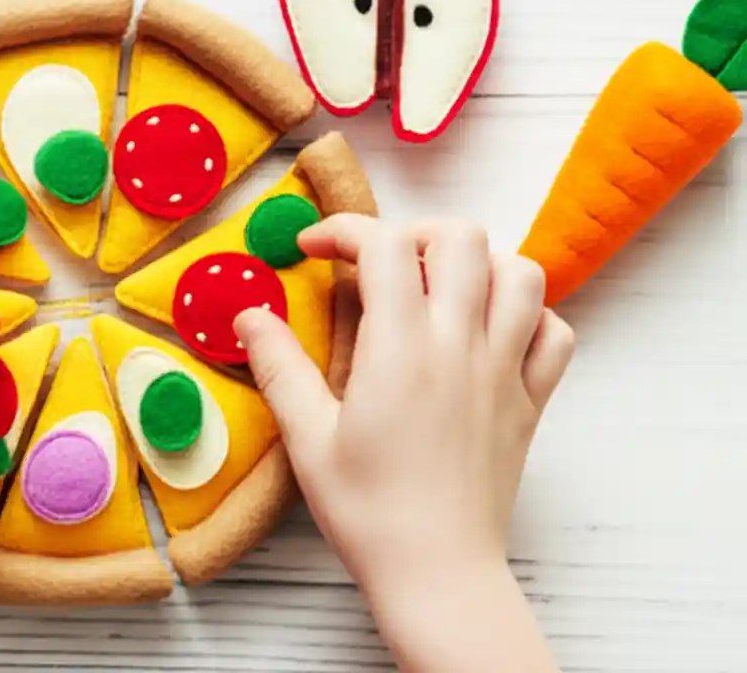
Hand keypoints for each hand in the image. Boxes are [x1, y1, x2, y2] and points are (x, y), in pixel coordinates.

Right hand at [236, 214, 572, 672]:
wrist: (437, 571)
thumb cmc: (367, 511)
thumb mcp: (307, 438)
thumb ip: (278, 366)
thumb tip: (247, 315)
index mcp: (401, 349)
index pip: (385, 245)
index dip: (344, 230)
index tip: (314, 250)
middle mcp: (461, 346)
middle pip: (462, 238)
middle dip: (414, 232)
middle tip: (380, 265)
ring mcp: (505, 371)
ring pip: (521, 272)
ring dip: (478, 264)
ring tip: (438, 290)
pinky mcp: (531, 402)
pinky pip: (555, 332)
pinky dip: (528, 314)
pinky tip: (489, 331)